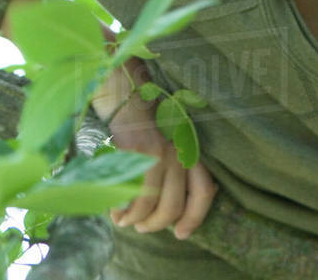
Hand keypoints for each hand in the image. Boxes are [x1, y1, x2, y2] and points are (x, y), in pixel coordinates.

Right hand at [93, 61, 216, 239]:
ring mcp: (158, 151)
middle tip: (141, 228)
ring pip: (150, 204)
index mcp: (191, 147)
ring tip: (123, 221)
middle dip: (156, 224)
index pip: (204, 190)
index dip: (195, 218)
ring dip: (135, 220)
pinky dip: (120, 209)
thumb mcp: (168, 133)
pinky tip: (114, 211)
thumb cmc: (142, 110)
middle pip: (173, 205)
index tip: (181, 233)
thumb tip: (166, 204)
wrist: (122, 83)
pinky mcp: (136, 151)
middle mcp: (180, 150)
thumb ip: (173, 161)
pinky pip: (130, 193)